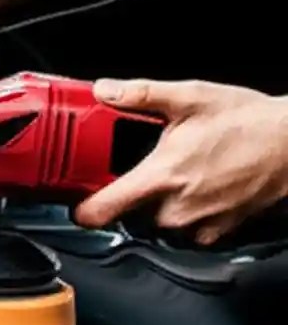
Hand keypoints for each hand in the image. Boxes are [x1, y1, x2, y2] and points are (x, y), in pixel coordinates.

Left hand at [73, 79, 287, 244]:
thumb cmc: (248, 121)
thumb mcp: (191, 97)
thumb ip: (142, 94)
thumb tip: (104, 90)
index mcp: (161, 176)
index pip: (98, 212)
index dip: (80, 208)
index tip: (75, 198)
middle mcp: (174, 209)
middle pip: (125, 215)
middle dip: (129, 193)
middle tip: (145, 168)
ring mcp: (195, 225)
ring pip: (153, 223)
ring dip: (157, 203)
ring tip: (179, 174)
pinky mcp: (214, 234)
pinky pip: (183, 231)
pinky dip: (184, 213)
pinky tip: (197, 189)